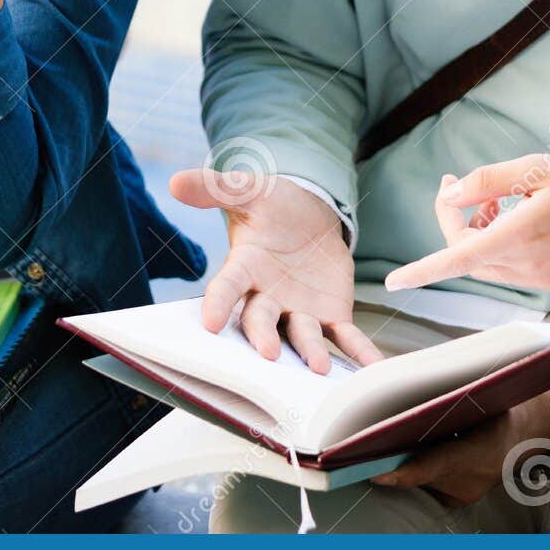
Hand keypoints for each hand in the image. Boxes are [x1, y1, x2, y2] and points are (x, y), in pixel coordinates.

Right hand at [168, 169, 382, 373]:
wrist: (312, 216)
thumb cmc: (275, 206)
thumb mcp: (250, 189)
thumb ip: (216, 187)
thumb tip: (175, 181)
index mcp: (245, 268)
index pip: (226, 288)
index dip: (217, 304)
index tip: (209, 323)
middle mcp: (267, 297)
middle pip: (261, 320)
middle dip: (263, 336)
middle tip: (268, 354)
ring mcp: (299, 312)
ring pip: (302, 335)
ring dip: (310, 351)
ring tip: (319, 367)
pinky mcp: (331, 316)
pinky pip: (345, 338)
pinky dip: (359, 353)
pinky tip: (374, 368)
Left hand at [370, 387, 549, 506]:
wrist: (532, 427)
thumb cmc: (504, 400)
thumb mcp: (482, 391)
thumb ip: (447, 394)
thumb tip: (404, 382)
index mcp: (482, 449)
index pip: (435, 465)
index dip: (402, 472)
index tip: (373, 472)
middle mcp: (474, 477)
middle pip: (421, 471)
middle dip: (393, 457)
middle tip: (360, 443)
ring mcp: (468, 491)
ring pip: (422, 478)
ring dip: (405, 461)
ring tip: (383, 439)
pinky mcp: (461, 498)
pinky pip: (429, 484)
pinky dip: (418, 468)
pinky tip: (410, 449)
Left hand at [386, 156, 549, 292]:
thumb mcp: (537, 167)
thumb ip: (488, 181)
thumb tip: (451, 194)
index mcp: (521, 235)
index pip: (458, 258)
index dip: (422, 271)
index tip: (393, 282)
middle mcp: (527, 264)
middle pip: (466, 253)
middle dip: (453, 220)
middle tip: (456, 183)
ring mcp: (540, 278)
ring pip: (485, 261)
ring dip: (476, 231)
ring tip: (495, 198)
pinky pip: (508, 266)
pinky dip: (499, 242)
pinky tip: (517, 215)